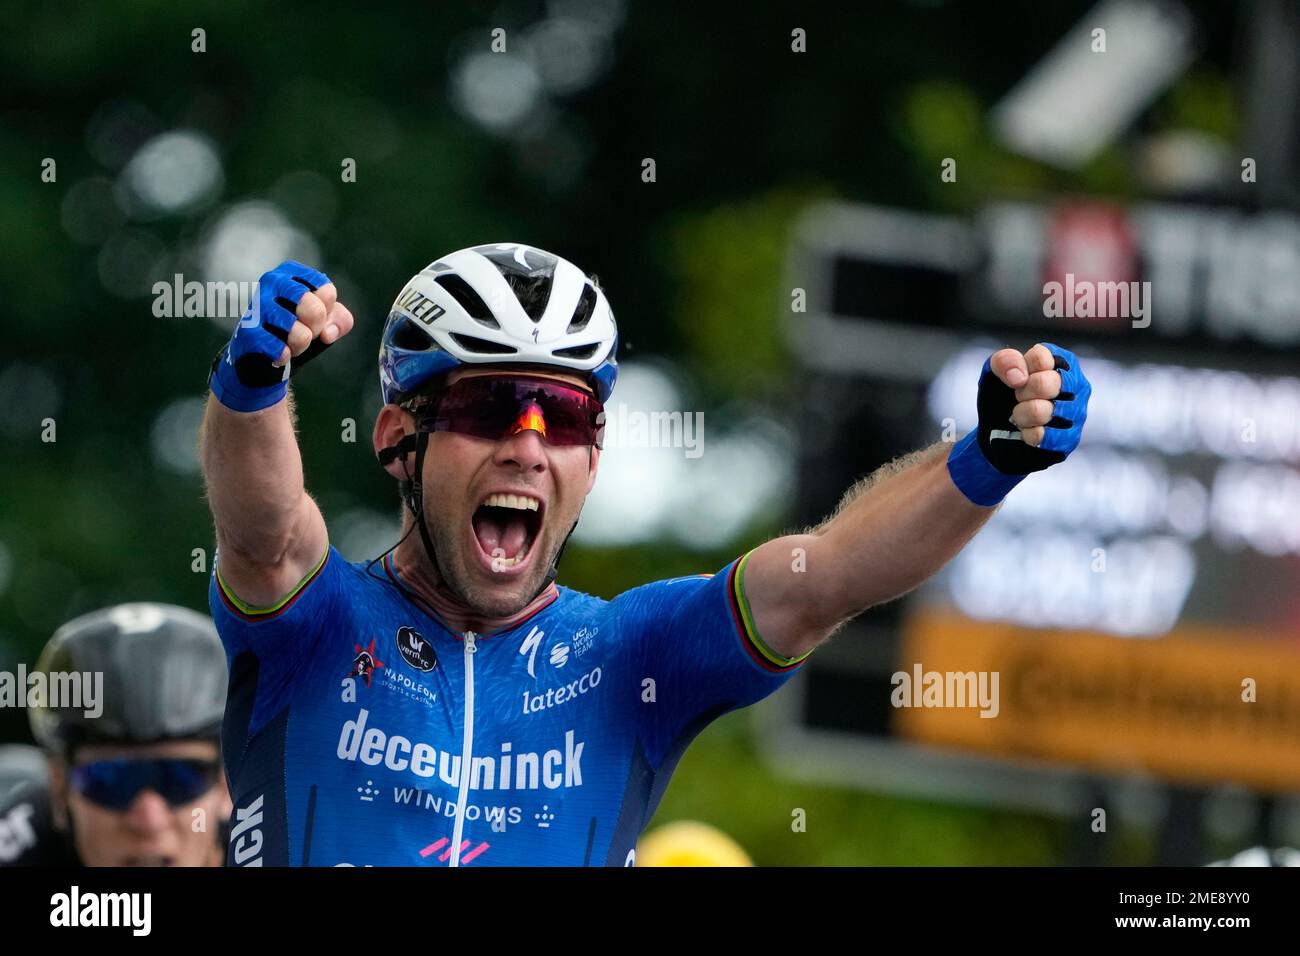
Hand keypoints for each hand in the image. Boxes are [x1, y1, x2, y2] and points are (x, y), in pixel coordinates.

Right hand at [266, 269, 354, 369]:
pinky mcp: (248, 330)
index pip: (327, 292)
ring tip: (291, 341)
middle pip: (314, 309)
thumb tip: (328, 333)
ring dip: (301, 345)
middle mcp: (272, 281)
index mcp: (291, 273)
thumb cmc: (297, 326)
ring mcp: (257, 305)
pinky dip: (285, 356)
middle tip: (307, 330)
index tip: (316, 314)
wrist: (262, 350)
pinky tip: (279, 352)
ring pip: (300, 334)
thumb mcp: (325, 319)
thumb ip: (340, 320)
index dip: (328, 311)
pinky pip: (281, 349)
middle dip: (316, 327)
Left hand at [979, 342, 1088, 467]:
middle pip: (1043, 384)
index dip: (1020, 370)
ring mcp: (1076, 412)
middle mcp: (1076, 384)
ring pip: (1041, 411)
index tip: (1018, 378)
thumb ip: (1004, 361)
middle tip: (1019, 398)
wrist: (998, 430)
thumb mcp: (995, 371)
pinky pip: (1040, 435)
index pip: (1041, 358)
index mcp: (1061, 361)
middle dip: (1021, 393)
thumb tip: (1018, 377)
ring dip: (1021, 414)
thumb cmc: (1004, 395)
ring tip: (1023, 414)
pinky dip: (1026, 433)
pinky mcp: (1069, 438)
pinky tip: (1028, 430)